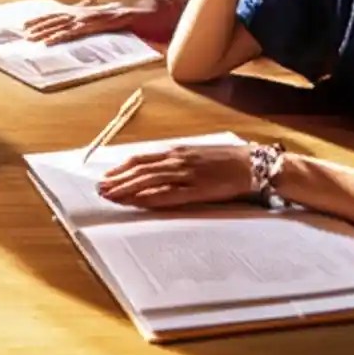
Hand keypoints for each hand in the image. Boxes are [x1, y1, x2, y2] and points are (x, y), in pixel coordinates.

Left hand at [23, 0, 170, 44]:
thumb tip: (97, 16)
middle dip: (40, 24)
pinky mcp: (98, 24)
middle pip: (58, 18)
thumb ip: (105, 15)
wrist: (150, 12)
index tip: (29, 24)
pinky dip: (62, 36)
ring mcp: (92, 18)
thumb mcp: (114, 17)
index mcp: (88, 11)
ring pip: (64, 24)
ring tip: (31, 39)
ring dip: (46, 32)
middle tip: (23, 32)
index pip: (61, 14)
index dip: (45, 18)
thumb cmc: (132, 16)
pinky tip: (50, 42)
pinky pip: (76, 32)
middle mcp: (87, 12)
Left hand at [97, 145, 254, 208]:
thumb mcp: (198, 155)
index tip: (107, 175)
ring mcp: (186, 174)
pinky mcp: (197, 189)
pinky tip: (137, 203)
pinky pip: (168, 194)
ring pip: (148, 181)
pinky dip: (149, 198)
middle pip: (139, 170)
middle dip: (117, 180)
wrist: (253, 165)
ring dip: (127, 189)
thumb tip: (156, 168)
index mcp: (177, 151)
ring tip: (110, 196)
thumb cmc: (228, 160)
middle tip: (100, 189)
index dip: (121, 168)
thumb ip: (177, 161)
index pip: (141, 159)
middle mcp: (177, 160)